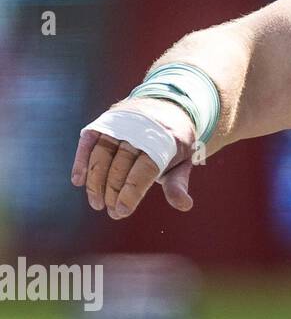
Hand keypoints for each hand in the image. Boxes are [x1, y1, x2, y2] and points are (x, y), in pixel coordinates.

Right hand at [71, 96, 198, 218]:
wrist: (167, 106)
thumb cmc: (173, 143)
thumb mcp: (183, 160)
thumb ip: (178, 183)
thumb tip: (185, 206)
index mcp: (165, 139)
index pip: (145, 168)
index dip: (132, 191)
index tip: (122, 211)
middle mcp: (141, 128)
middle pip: (121, 164)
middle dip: (113, 191)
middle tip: (111, 212)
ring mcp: (121, 123)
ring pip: (102, 154)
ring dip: (95, 181)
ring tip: (96, 203)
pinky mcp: (105, 121)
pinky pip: (89, 141)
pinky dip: (81, 160)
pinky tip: (79, 181)